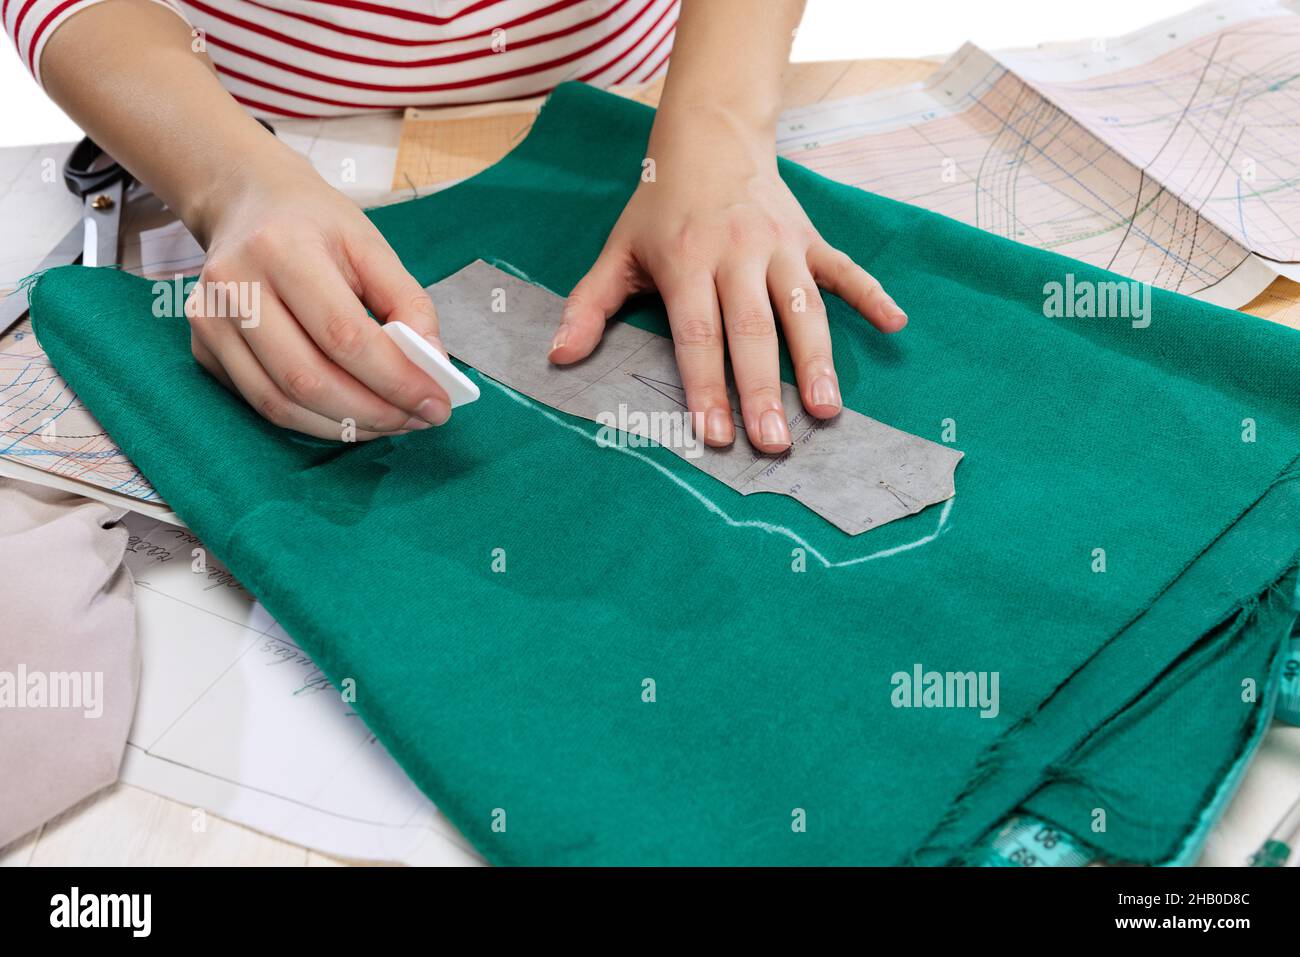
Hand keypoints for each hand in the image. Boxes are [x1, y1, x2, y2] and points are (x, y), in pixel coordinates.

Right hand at [185, 151, 451, 439]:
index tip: (436, 404)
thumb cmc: (316, 225)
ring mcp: (210, 321)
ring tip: (391, 422)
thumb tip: (433, 364)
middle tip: (417, 420)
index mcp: (280, 248)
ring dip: (346, 427)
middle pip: (309, 379)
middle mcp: (235, 287)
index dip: (395, 379)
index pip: (344, 335)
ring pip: (282, 404)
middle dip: (374, 413)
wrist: (247, 202)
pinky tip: (352, 415)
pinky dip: (315, 421)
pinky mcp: (203, 348)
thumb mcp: (371, 246)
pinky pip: (263, 404)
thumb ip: (409, 303)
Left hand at [549, 116, 906, 453]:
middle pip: (753, 331)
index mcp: (687, 262)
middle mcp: (737, 254)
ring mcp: (779, 245)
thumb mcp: (617, 251)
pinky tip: (895, 324)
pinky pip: (844, 269)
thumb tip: (559, 357)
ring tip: (828, 411)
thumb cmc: (659, 206)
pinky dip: (871, 293)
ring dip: (817, 360)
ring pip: (803, 308)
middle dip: (763, 391)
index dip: (706, 388)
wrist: (709, 136)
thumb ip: (589, 306)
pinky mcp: (810, 237)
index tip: (716, 436)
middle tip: (775, 444)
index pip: (698, 336)